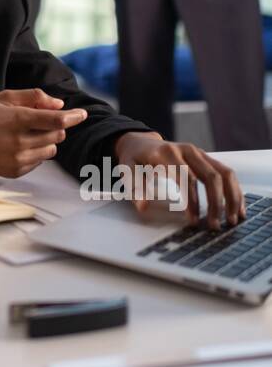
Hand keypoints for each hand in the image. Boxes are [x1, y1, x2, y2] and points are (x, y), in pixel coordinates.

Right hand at [0, 88, 87, 177]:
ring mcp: (18, 159)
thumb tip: (59, 104)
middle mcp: (19, 141)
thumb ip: (34, 97)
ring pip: (51, 151)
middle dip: (54, 126)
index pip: (56, 120)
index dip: (73, 117)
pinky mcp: (15, 171)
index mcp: (17, 119)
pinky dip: (35, 153)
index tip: (81, 114)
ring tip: (26, 134)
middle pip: (56, 135)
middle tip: (38, 121)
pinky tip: (17, 146)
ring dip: (46, 141)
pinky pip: (38, 162)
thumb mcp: (4, 97)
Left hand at [113, 132, 243, 227]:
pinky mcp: (206, 157)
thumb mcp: (127, 169)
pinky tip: (238, 207)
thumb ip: (134, 187)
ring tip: (232, 219)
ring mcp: (199, 152)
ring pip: (223, 173)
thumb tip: (143, 208)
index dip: (191, 200)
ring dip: (230, 197)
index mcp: (167, 152)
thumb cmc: (134, 158)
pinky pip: (226, 172)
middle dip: (215, 202)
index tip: (193, 220)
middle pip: (209, 175)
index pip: (185, 177)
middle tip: (213, 225)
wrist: (140, 141)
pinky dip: (234, 190)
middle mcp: (186, 150)